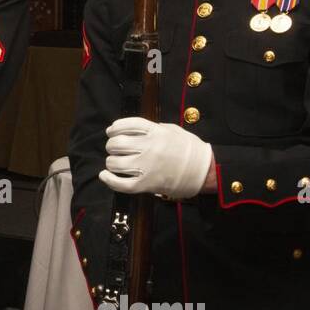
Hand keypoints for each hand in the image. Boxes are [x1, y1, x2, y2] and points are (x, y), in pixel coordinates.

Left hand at [98, 117, 213, 198]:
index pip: (127, 125)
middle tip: (115, 148)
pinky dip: (109, 180)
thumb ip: (152, 128)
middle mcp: (150, 148)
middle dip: (112, 145)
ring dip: (111, 161)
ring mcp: (147, 167)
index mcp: (156, 132)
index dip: (115, 127)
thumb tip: (129, 130)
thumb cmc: (189, 149)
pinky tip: (105, 175)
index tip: (111, 131)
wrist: (205, 171)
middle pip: (117, 143)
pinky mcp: (147, 184)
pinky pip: (121, 184)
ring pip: (115, 163)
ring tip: (115, 161)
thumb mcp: (172, 130)